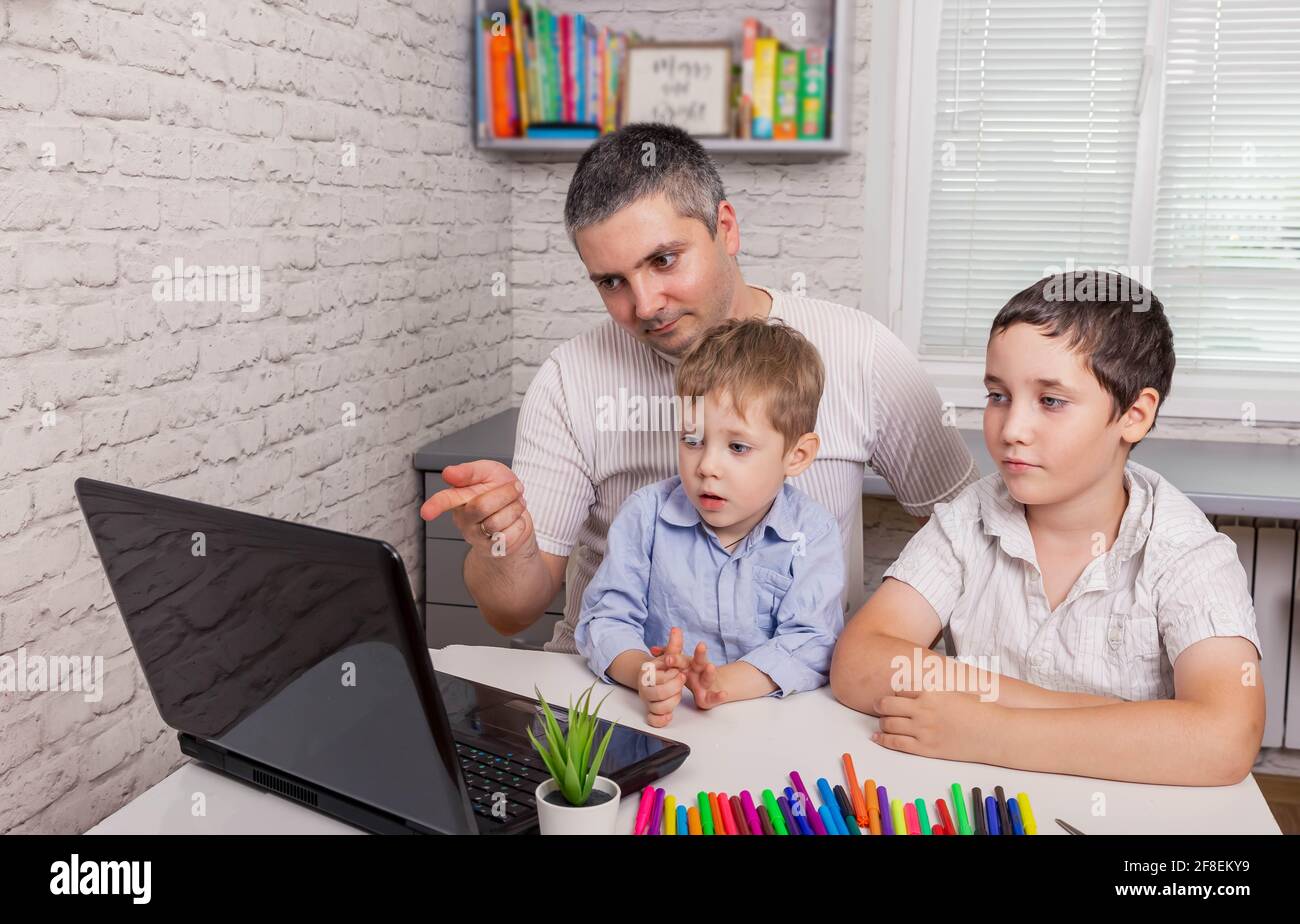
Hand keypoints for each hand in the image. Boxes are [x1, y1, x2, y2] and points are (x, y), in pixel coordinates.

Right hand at [419, 460, 533, 556]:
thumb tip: (449, 473)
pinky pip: (511, 535)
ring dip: (515, 508)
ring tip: (514, 505)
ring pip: (498, 522)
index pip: (445, 500)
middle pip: (482, 507)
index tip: (426, 512)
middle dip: (505, 493)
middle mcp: (464, 519)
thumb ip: (470, 471)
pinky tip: (514, 522)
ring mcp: (477, 536)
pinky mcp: (493, 549)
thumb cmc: (498, 491)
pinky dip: (520, 524)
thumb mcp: (487, 472)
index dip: (435, 505)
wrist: (518, 513)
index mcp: (459, 498)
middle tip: (514, 489)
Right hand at [635, 652, 684, 728]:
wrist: (654, 679)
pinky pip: (653, 720)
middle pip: (658, 694)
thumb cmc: (664, 668)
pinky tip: (669, 715)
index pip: (661, 677)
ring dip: (672, 702)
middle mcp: (644, 688)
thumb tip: (677, 629)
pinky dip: (661, 720)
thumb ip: (674, 645)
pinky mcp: (651, 712)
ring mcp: (647, 701)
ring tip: (677, 695)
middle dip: (675, 688)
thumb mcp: (669, 655)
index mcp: (646, 673)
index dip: (674, 676)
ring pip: (657, 708)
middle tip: (681, 682)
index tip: (681, 672)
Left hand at [650, 628, 728, 710]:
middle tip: (701, 646)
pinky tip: (723, 693)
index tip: (668, 658)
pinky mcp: (709, 697)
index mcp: (689, 663)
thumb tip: (653, 649)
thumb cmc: (690, 673)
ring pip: (708, 677)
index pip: (682, 659)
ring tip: (711, 667)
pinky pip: (715, 697)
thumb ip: (667, 656)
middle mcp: (699, 671)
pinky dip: (719, 695)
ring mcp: (706, 683)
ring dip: (710, 672)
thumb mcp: (679, 665)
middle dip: (700, 654)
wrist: (710, 686)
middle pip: (699, 662)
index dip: (675, 658)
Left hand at [871, 689, 996, 762]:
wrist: (993, 733)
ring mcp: (923, 730)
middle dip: (879, 705)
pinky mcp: (925, 748)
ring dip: (882, 722)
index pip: (898, 689)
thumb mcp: (954, 692)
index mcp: (930, 692)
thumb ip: (934, 689)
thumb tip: (919, 686)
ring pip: (888, 724)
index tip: (891, 696)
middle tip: (877, 706)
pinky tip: (877, 737)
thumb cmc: (978, 711)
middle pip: (887, 705)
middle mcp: (923, 710)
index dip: (893, 693)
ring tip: (883, 722)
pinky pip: (896, 743)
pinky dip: (883, 739)